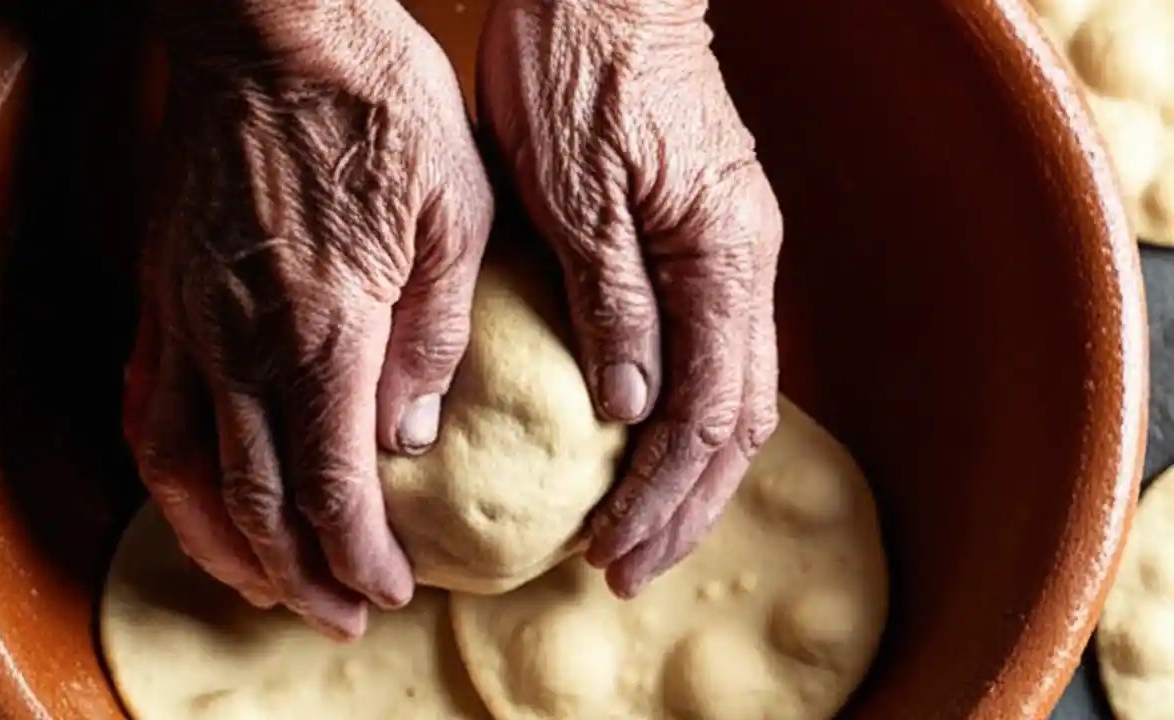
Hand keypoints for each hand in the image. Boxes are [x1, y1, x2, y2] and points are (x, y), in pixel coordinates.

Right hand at [122, 0, 492, 638]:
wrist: (272, 26)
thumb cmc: (377, 106)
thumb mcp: (453, 213)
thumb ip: (432, 336)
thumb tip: (408, 436)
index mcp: (323, 330)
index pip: (332, 487)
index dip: (356, 557)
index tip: (386, 593)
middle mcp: (238, 343)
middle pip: (256, 500)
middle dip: (299, 575)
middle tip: (336, 616)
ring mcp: (185, 319)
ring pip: (184, 471)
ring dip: (222, 545)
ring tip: (262, 584)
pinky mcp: (159, 290)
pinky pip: (145, 404)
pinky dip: (167, 471)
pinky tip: (195, 492)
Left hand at [478, 0, 782, 597]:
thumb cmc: (579, 69)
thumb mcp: (578, 190)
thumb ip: (614, 300)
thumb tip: (633, 408)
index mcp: (720, 258)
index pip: (705, 413)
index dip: (663, 495)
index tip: (609, 551)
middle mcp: (743, 264)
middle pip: (734, 419)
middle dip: (683, 504)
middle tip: (626, 568)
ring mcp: (732, 250)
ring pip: (732, 392)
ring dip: (689, 472)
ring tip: (642, 530)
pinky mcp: (705, 237)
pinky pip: (713, 352)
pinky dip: (686, 417)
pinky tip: (649, 443)